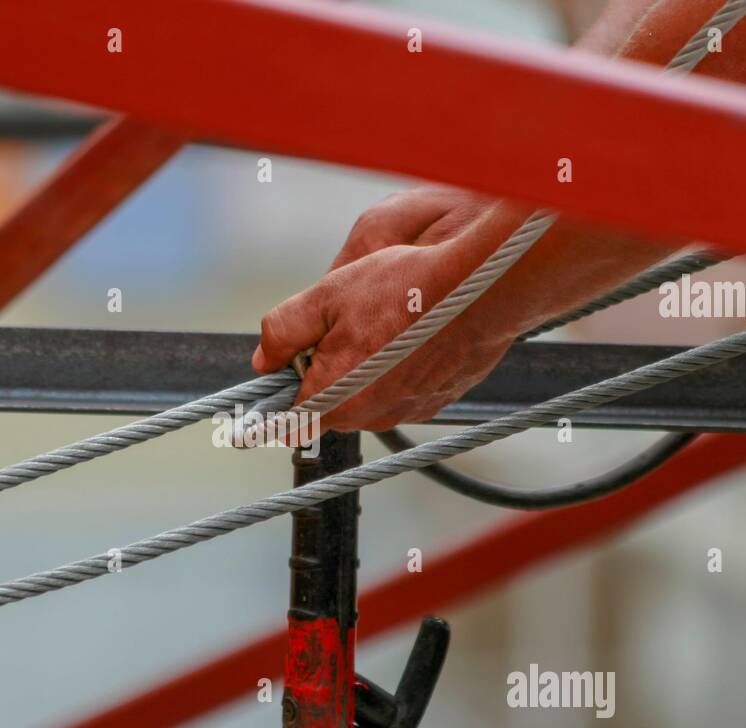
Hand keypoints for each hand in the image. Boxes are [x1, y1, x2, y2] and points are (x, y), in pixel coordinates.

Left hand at [252, 187, 516, 432]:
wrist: (481, 289)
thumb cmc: (405, 290)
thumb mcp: (327, 297)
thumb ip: (284, 330)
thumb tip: (264, 357)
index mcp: (333, 399)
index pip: (288, 420)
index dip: (278, 399)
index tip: (275, 384)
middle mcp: (369, 417)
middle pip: (328, 404)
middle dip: (325, 371)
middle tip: (342, 326)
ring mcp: (406, 412)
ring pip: (366, 398)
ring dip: (363, 370)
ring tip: (382, 324)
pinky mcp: (435, 402)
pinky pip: (400, 392)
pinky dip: (397, 370)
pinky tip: (409, 335)